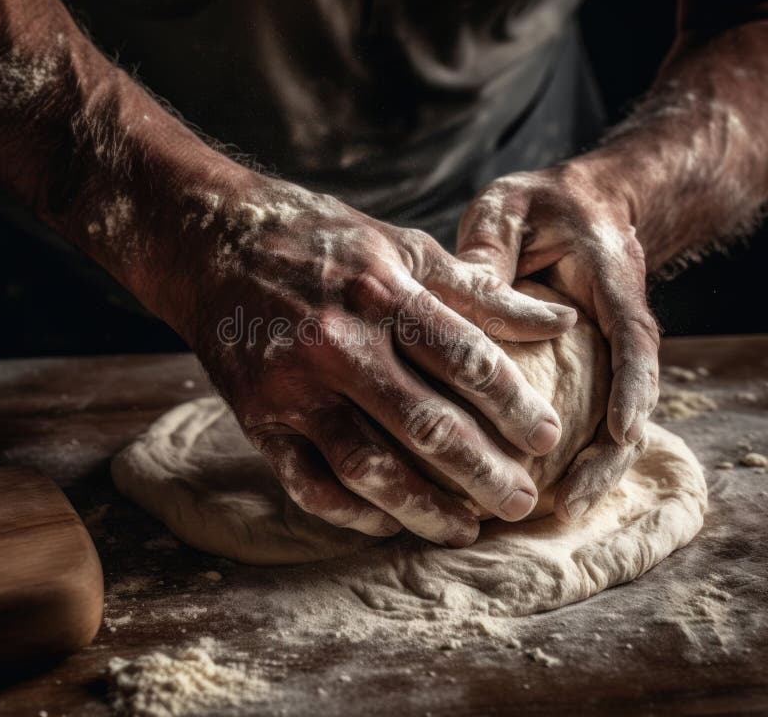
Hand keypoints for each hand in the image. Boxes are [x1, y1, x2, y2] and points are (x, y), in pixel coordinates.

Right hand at [163, 171, 577, 545]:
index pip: (466, 360)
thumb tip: (558, 320)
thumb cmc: (317, 239)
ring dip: (425, 508)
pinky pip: (307, 482)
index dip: (515, 405)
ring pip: (368, 468)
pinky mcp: (257, 417)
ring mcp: (293, 386)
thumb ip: (478, 289)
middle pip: (427, 425)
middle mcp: (338, 343)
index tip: (548, 437)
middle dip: (485, 472)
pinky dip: (350, 512)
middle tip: (522, 502)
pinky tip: (387, 522)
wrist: (211, 241)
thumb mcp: (400, 246)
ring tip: (466, 529)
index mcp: (381, 292)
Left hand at [456, 164, 659, 521]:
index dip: (631, 384)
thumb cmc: (543, 205)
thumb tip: (462, 295)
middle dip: (610, 451)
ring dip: (597, 463)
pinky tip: (552, 486)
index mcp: (608, 280)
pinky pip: (595, 409)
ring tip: (562, 509)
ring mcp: (606, 346)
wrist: (580, 206)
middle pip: (633, 393)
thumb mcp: (508, 210)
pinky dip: (582, 449)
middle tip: (572, 500)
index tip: (620, 429)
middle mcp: (618, 320)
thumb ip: (489, 249)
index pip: (632, 335)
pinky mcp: (590, 361)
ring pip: (618, 413)